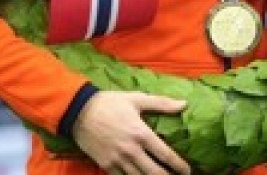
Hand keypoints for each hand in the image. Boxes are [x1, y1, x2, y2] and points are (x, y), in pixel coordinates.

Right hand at [72, 90, 191, 174]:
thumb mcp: (137, 99)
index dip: (179, 166)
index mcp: (141, 134)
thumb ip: (162, 104)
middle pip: (154, 173)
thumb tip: (184, 104)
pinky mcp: (106, 165)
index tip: (187, 171)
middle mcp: (131, 151)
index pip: (166, 155)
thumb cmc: (110, 103)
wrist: (79, 111)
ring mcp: (118, 160)